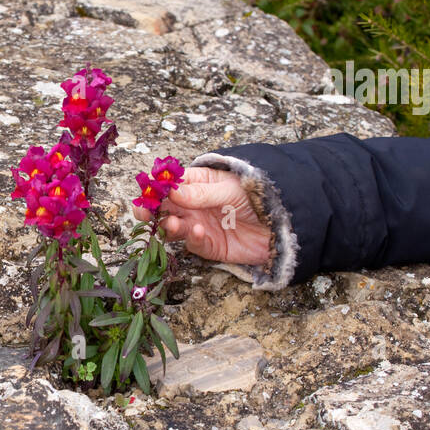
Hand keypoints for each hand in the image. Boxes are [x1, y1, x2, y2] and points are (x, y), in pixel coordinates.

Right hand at [133, 167, 271, 266]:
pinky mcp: (210, 246)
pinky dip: (191, 239)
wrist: (286, 223)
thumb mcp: (231, 189)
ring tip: (170, 223)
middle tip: (144, 214)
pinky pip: (193, 244)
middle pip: (164, 208)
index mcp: (198, 184)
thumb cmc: (260, 196)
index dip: (156, 188)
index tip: (148, 192)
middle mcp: (194, 205)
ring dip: (167, 226)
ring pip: (173, 227)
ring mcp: (200, 225)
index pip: (169, 184)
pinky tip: (196, 231)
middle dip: (151, 211)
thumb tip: (172, 192)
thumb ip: (202, 193)